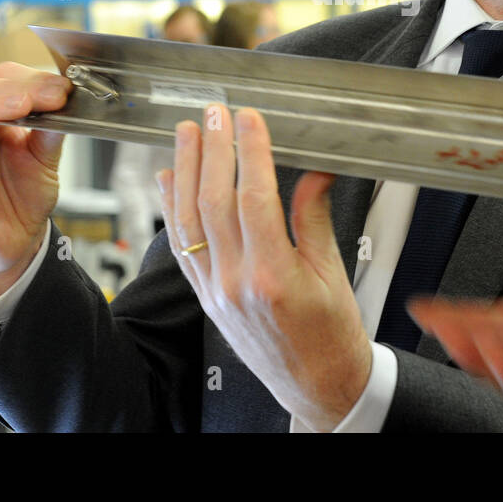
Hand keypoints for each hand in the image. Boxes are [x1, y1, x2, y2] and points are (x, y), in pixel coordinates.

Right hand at [0, 62, 71, 302]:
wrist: (16, 240)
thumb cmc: (25, 196)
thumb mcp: (46, 159)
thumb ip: (51, 131)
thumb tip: (65, 101)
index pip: (4, 82)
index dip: (32, 80)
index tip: (62, 88)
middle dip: (20, 90)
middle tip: (51, 95)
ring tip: (19, 106)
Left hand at [157, 105, 372, 431]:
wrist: (317, 387)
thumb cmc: (332, 336)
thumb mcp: (334, 271)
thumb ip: (314, 216)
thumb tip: (315, 170)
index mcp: (275, 276)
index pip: (255, 199)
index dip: (250, 153)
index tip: (249, 120)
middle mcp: (238, 283)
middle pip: (215, 203)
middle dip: (213, 151)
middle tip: (214, 114)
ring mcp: (216, 291)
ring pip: (189, 221)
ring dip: (185, 171)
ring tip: (186, 134)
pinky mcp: (206, 297)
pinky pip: (182, 247)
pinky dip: (171, 208)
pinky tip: (168, 180)